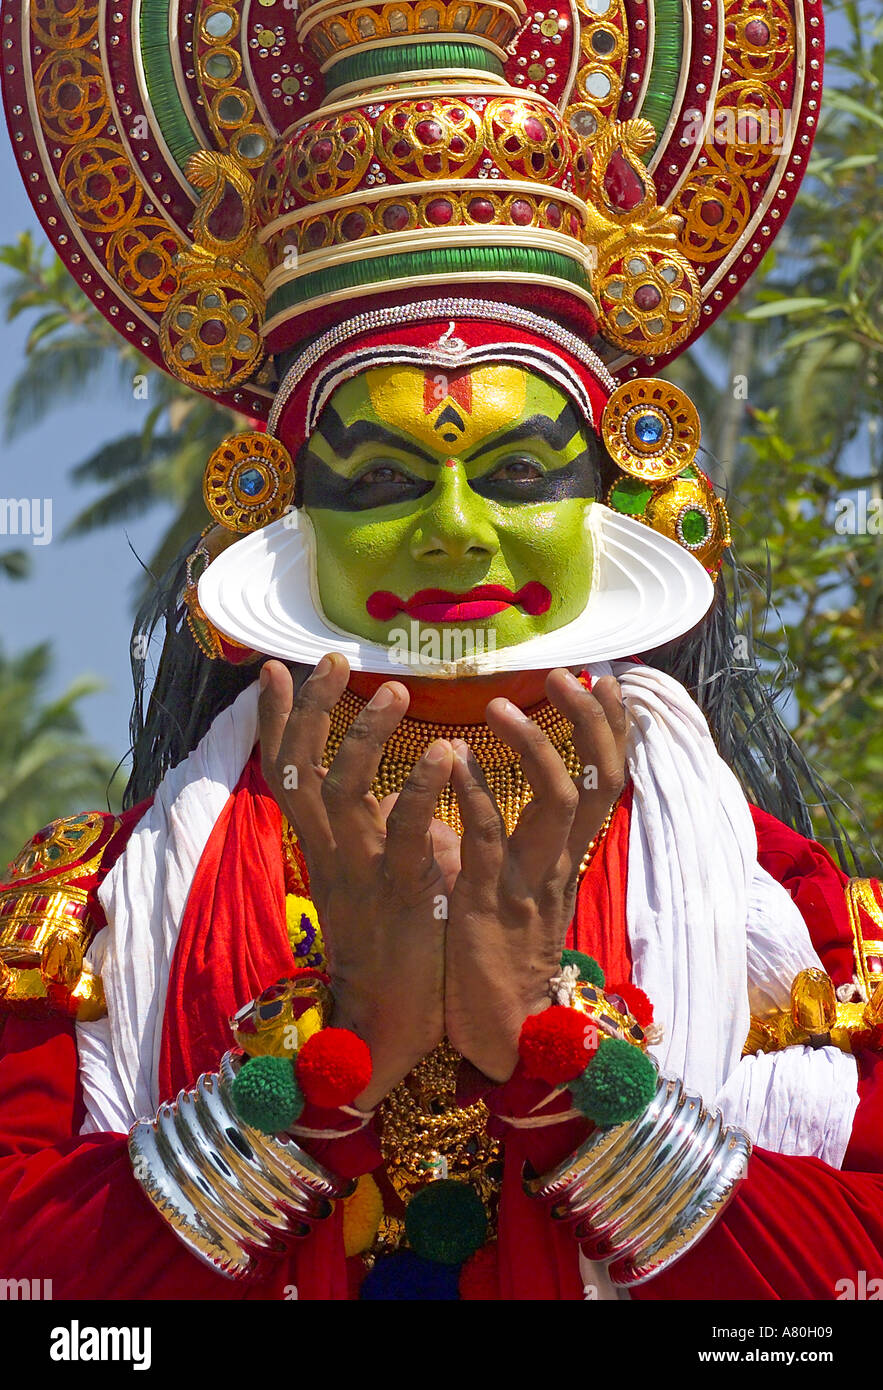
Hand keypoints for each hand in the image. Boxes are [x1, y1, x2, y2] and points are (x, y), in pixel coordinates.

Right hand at [258, 653, 454, 1108]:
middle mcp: (333, 854)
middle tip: (332, 660)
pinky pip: (406, 835)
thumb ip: (374, 832)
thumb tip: (387, 789)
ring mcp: (364, 873)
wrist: (388, 1029)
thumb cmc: (391, 946)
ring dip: (366, 737)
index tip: (271, 669)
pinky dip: (421, 790)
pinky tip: (446, 752)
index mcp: (326, 847)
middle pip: (300, 770)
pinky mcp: (405, 896)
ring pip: (343, 791)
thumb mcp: (371, 878)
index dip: (275, 721)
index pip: (287, 773)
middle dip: (310, 710)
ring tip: (394, 690)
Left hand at [443, 670, 627, 1082]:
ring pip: (553, 802)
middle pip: (598, 782)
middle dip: (589, 723)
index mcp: (568, 857)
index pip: (606, 782)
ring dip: (530, 748)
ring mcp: (528, 881)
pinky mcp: (489, 902)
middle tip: (567, 675)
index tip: (605, 679)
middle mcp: (560, 863)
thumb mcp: (520, 884)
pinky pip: (489, 838)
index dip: (612, 730)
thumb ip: (516, 835)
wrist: (501, 1033)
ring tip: (500, 704)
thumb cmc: (501, 951)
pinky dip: (475, 794)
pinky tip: (454, 758)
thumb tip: (492, 779)